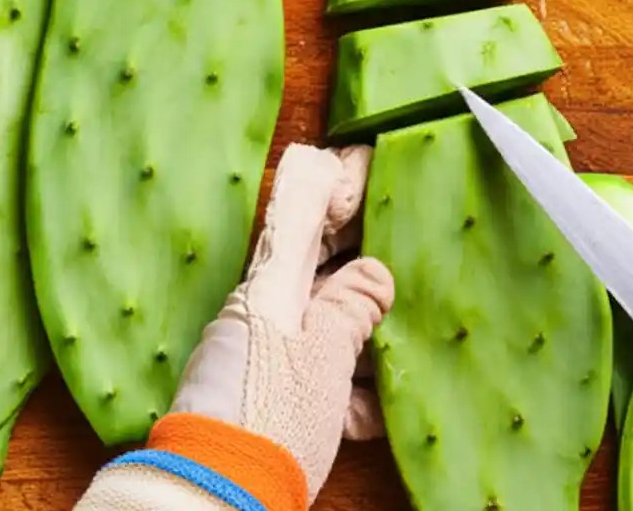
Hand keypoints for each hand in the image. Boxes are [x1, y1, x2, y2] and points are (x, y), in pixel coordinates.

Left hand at [170, 144, 394, 499]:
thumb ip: (350, 308)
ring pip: (325, 322)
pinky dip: (354, 381)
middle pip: (319, 267)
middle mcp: (263, 314)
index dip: (337, 181)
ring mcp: (266, 357)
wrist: (221, 494)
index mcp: (270, 287)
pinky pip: (321, 373)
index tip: (368, 155)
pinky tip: (380, 400)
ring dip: (365, 321)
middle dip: (362, 250)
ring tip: (411, 316)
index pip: (304, 213)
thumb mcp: (324, 357)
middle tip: (405, 227)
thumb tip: (373, 274)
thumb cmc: (272, 415)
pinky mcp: (273, 400)